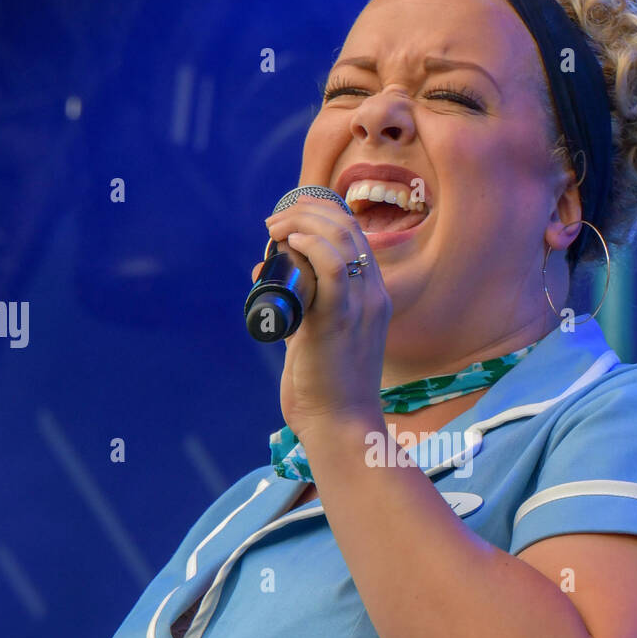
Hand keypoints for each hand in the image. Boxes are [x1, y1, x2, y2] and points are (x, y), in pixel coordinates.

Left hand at [256, 194, 390, 441]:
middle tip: (274, 223)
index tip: (288, 219)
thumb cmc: (324, 389)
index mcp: (373, 297)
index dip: (322, 214)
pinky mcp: (339, 320)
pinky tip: (290, 242)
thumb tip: (263, 269)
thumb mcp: (311, 336)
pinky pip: (331, 267)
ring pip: (340, 238)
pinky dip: (310, 245)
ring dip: (303, 222)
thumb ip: (298, 305)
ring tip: (275, 228)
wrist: (340, 426)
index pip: (355, 236)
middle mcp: (372, 295)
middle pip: (348, 228)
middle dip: (307, 211)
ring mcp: (360, 306)